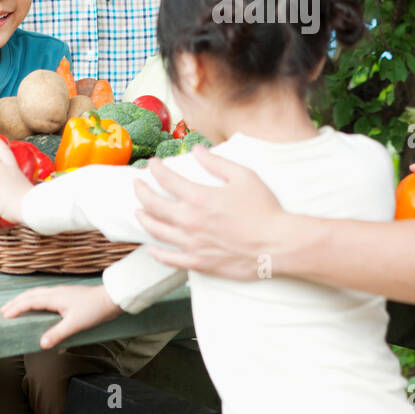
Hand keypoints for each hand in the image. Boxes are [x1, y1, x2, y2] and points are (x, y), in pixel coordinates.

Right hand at [1, 284, 121, 349]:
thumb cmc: (94, 310)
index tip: (4, 317)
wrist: (112, 298)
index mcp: (55, 297)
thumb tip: (41, 344)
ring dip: (24, 300)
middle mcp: (56, 292)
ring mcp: (62, 292)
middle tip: (3, 312)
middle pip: (30, 295)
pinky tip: (36, 306)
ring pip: (37, 293)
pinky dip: (34, 299)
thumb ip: (58, 334)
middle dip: (15, 302)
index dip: (16, 308)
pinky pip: (44, 295)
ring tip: (15, 307)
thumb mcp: (75, 324)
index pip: (30, 301)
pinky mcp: (67, 294)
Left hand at [133, 146, 289, 280]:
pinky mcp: (199, 262)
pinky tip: (151, 248)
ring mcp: (192, 244)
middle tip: (137, 185)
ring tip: (138, 212)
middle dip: (142, 192)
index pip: (167, 180)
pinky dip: (157, 253)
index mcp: (200, 197)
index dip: (156, 169)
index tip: (153, 164)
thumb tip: (197, 150)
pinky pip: (170, 259)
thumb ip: (217, 162)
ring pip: (157, 231)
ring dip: (144, 219)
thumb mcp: (244, 176)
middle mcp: (190, 221)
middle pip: (154, 205)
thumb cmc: (264, 209)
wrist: (277, 245)